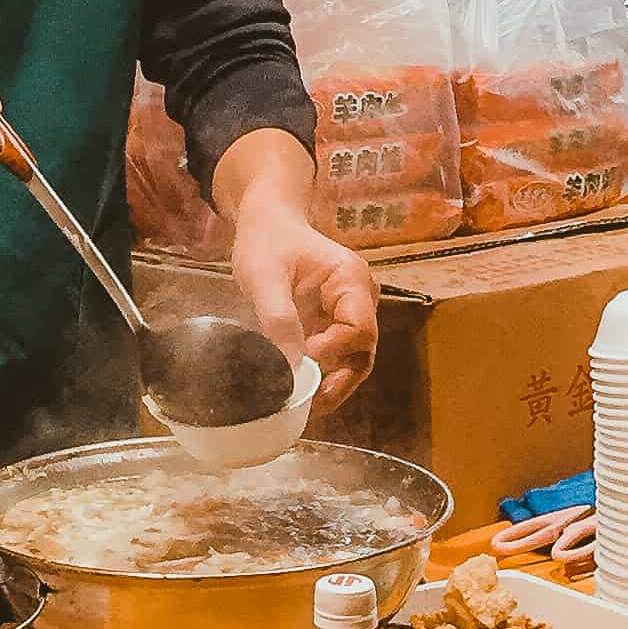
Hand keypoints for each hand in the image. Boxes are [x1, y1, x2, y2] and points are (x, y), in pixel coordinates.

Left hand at [229, 193, 379, 411]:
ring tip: (309, 404)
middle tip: (314, 402)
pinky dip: (323, 375)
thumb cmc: (268, 241)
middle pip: (363, 349)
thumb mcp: (265, 276)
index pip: (359, 327)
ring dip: (334, 383)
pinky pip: (335, 356)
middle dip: (341, 379)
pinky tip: (303, 390)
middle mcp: (359, 299)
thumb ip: (278, 318)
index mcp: (351, 280)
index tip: (303, 359)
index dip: (335, 350)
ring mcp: (346, 314)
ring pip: (353, 359)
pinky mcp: (331, 325)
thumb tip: (290, 366)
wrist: (267, 224)